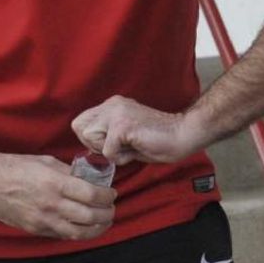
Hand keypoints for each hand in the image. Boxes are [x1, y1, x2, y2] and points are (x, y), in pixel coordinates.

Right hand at [0, 151, 115, 239]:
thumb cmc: (14, 166)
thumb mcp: (44, 161)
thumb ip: (67, 171)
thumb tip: (87, 178)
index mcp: (54, 182)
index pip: (92, 195)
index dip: (107, 196)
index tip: (111, 193)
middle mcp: (51, 203)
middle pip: (90, 216)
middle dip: (107, 214)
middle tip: (112, 208)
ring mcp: (43, 219)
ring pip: (80, 232)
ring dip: (98, 228)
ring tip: (104, 222)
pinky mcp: (35, 229)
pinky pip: (64, 235)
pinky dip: (79, 232)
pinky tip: (84, 227)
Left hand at [72, 95, 200, 165]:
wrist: (184, 134)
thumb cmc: (159, 139)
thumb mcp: (126, 135)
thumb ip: (107, 136)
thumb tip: (91, 148)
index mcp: (111, 105)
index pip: (80, 121)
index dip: (90, 139)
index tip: (109, 145)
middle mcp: (110, 105)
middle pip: (79, 127)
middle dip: (94, 144)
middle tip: (118, 148)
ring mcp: (115, 113)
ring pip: (89, 137)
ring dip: (107, 150)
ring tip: (129, 148)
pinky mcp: (122, 126)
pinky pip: (107, 151)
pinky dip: (120, 158)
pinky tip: (136, 150)